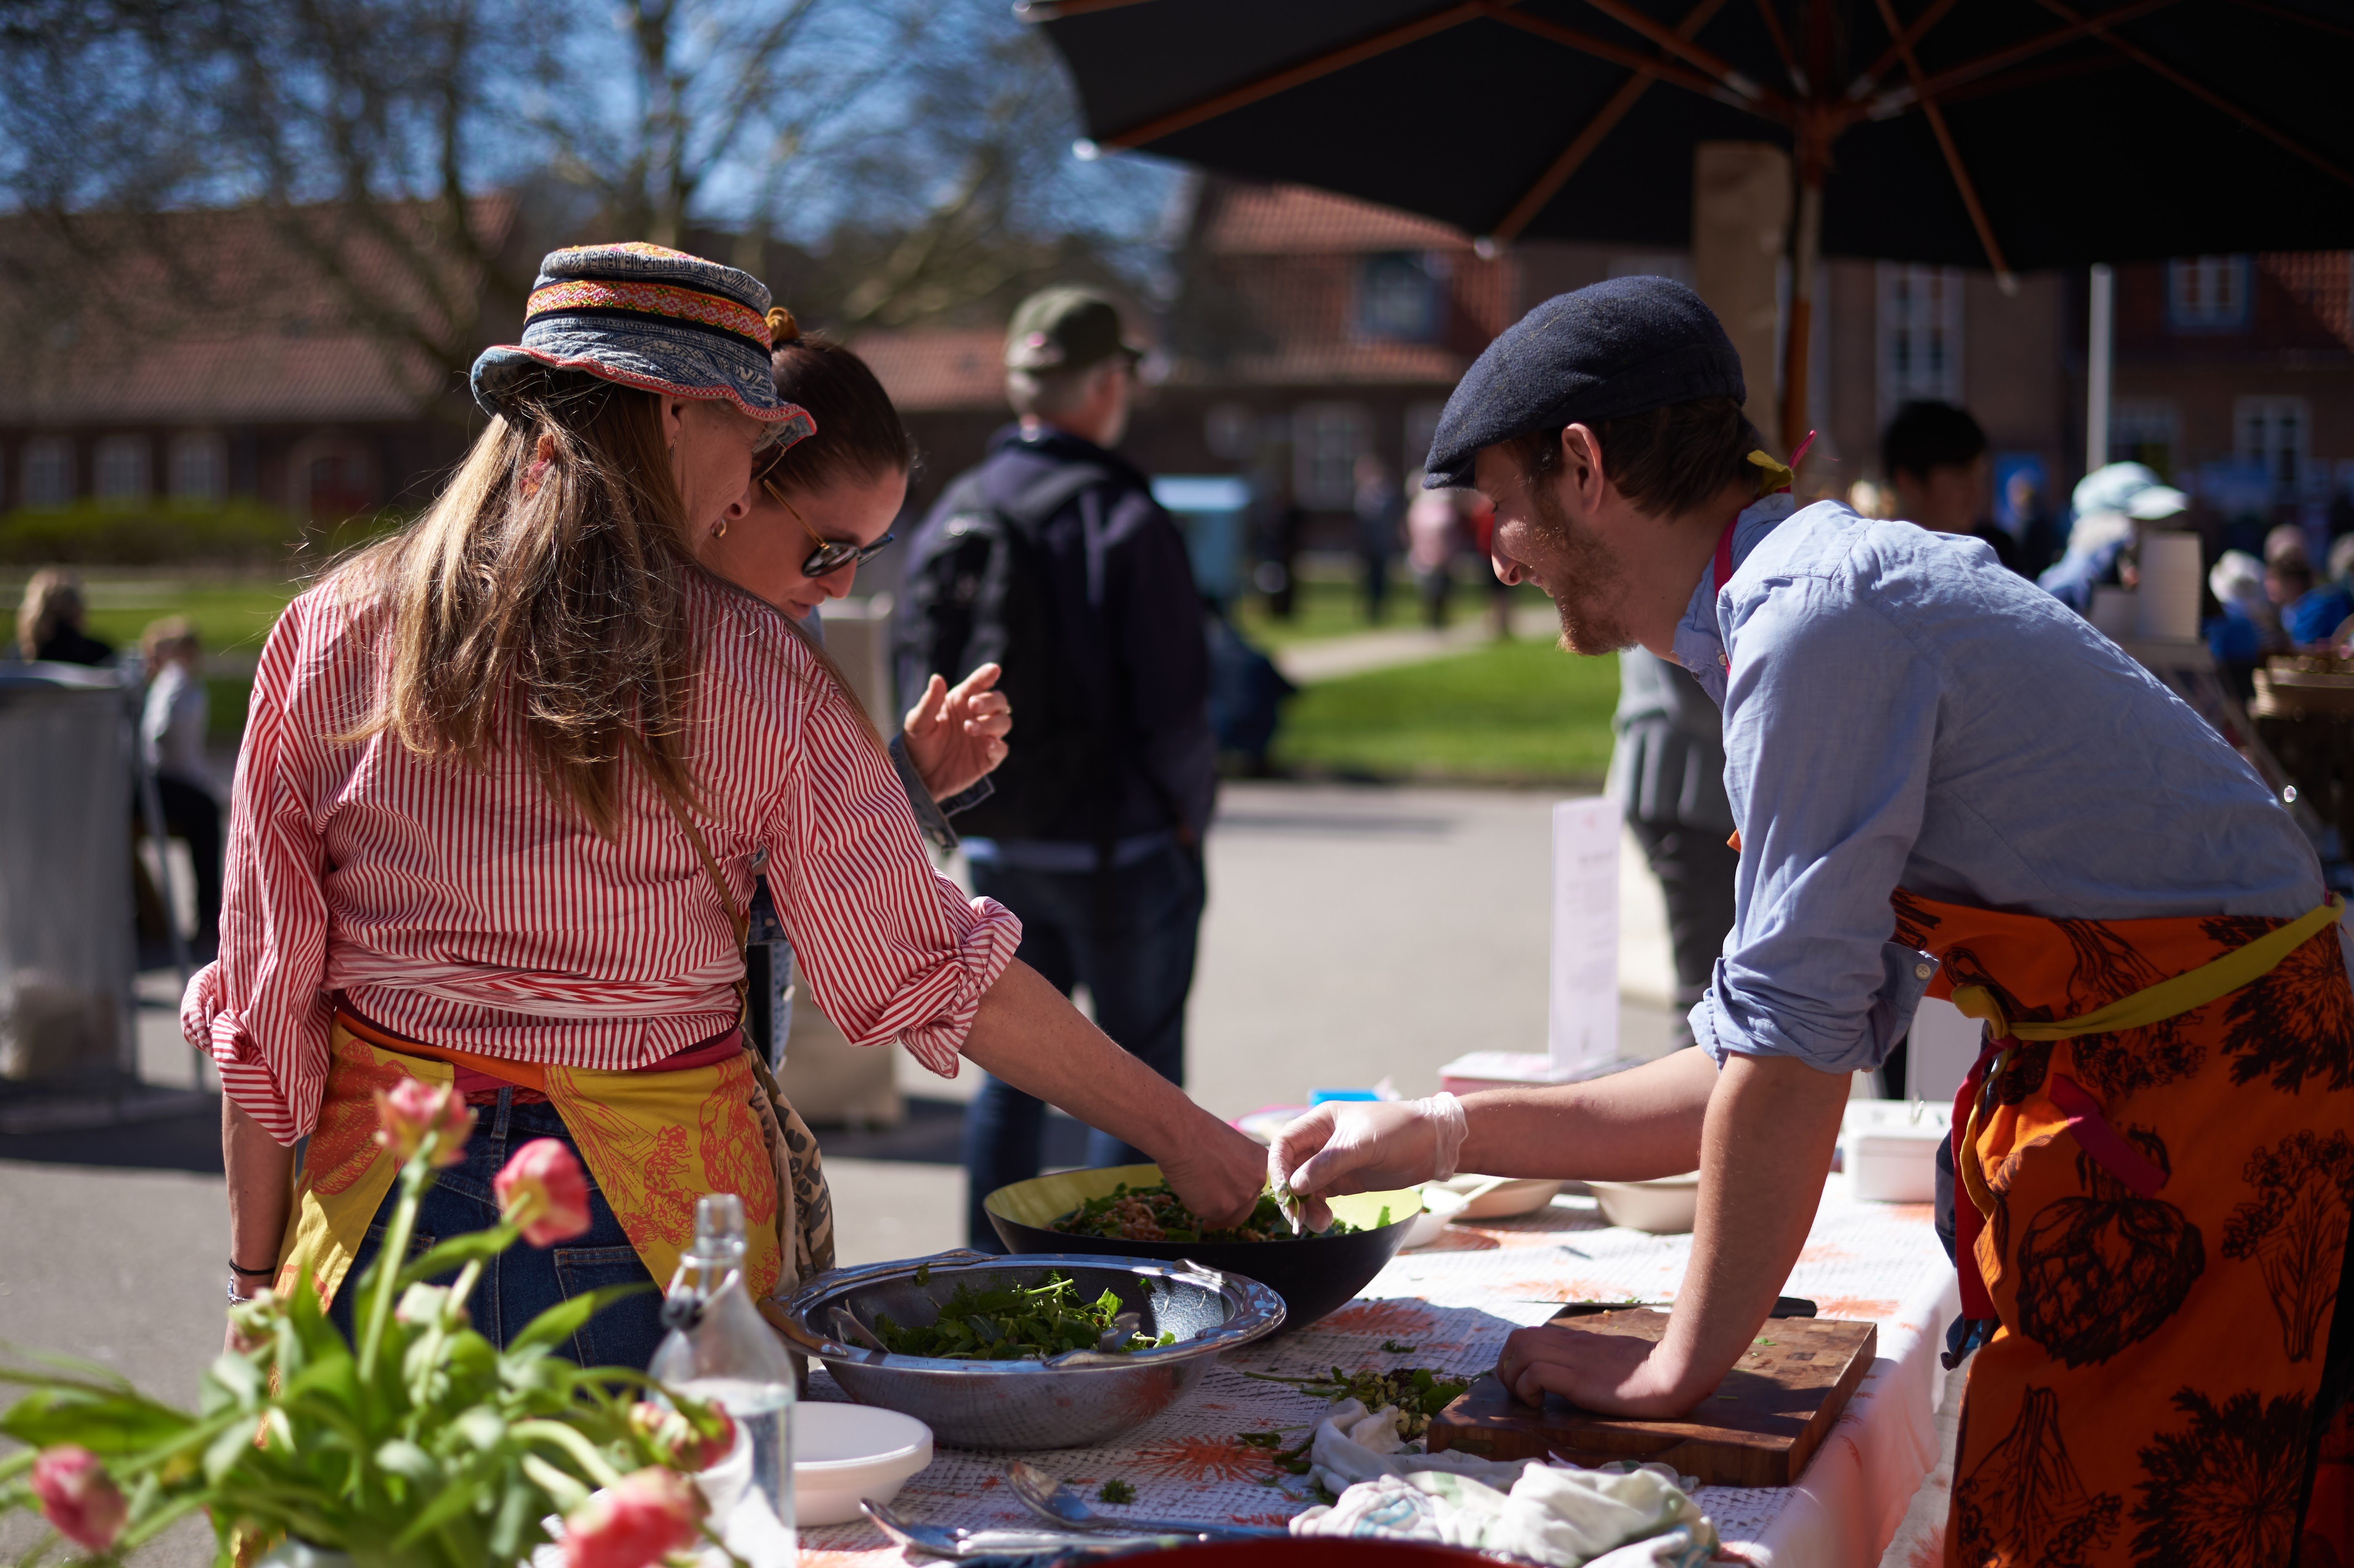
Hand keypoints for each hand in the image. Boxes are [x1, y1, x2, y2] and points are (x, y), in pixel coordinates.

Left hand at [902, 664, 1010, 800]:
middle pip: (998, 701)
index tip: (994, 669)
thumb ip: (929, 702)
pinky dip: (998, 745)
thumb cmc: (917, 744)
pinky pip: (1001, 749)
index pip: (978, 684)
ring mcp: (984, 737)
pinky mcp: (988, 758)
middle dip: (990, 700)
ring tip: (969, 728)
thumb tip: (937, 677)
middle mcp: (977, 716)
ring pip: (1004, 722)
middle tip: (973, 706)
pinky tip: (986, 744)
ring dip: (991, 722)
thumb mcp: (917, 722)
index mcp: (960, 702)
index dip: (987, 675)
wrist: (918, 777)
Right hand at [1156, 1118, 1267, 1230]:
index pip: (1253, 1191)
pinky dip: (1194, 1205)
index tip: (1225, 1206)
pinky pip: (1206, 1214)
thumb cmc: (1197, 1132)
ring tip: (1191, 1188)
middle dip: (1226, 1214)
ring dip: (1208, 1209)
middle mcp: (1257, 1182)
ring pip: (1224, 1214)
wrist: (1181, 1133)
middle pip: (1243, 1209)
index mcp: (1260, 1164)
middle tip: (1209, 1220)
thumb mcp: (1229, 1147)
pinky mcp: (1221, 1208)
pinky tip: (1187, 1186)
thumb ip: (1235, 1169)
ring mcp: (1240, 1197)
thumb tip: (1225, 1184)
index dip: (1237, 1201)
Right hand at [1267, 1098, 1457, 1228]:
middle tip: (1296, 1218)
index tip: (1285, 1190)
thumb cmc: (1398, 1131)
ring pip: (1303, 1187)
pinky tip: (1324, 1221)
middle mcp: (1321, 1142)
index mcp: (1320, 1122)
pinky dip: (1317, 1210)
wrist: (1433, 1145)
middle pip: (1290, 1168)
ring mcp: (1332, 1163)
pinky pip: (1320, 1197)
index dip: (1277, 1167)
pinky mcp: (1344, 1181)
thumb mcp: (1361, 1145)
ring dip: (1305, 1206)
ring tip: (1317, 1224)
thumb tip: (1295, 1184)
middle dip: (1291, 1193)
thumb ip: (1327, 1164)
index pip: (1284, 1143)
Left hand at [1493, 1323, 1705, 1418]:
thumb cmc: (1651, 1372)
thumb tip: (1585, 1372)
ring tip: (1531, 1400)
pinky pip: (1535, 1374)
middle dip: (1508, 1366)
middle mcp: (1570, 1347)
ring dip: (1515, 1379)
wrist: (1671, 1374)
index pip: (1531, 1336)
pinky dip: (1529, 1389)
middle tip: (1522, 1392)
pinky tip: (1542, 1405)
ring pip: (1520, 1352)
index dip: (1517, 1358)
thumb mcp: (1615, 1360)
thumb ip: (1596, 1361)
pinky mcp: (1578, 1378)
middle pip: (1517, 1339)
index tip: (1525, 1382)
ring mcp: (1573, 1360)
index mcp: (1578, 1343)